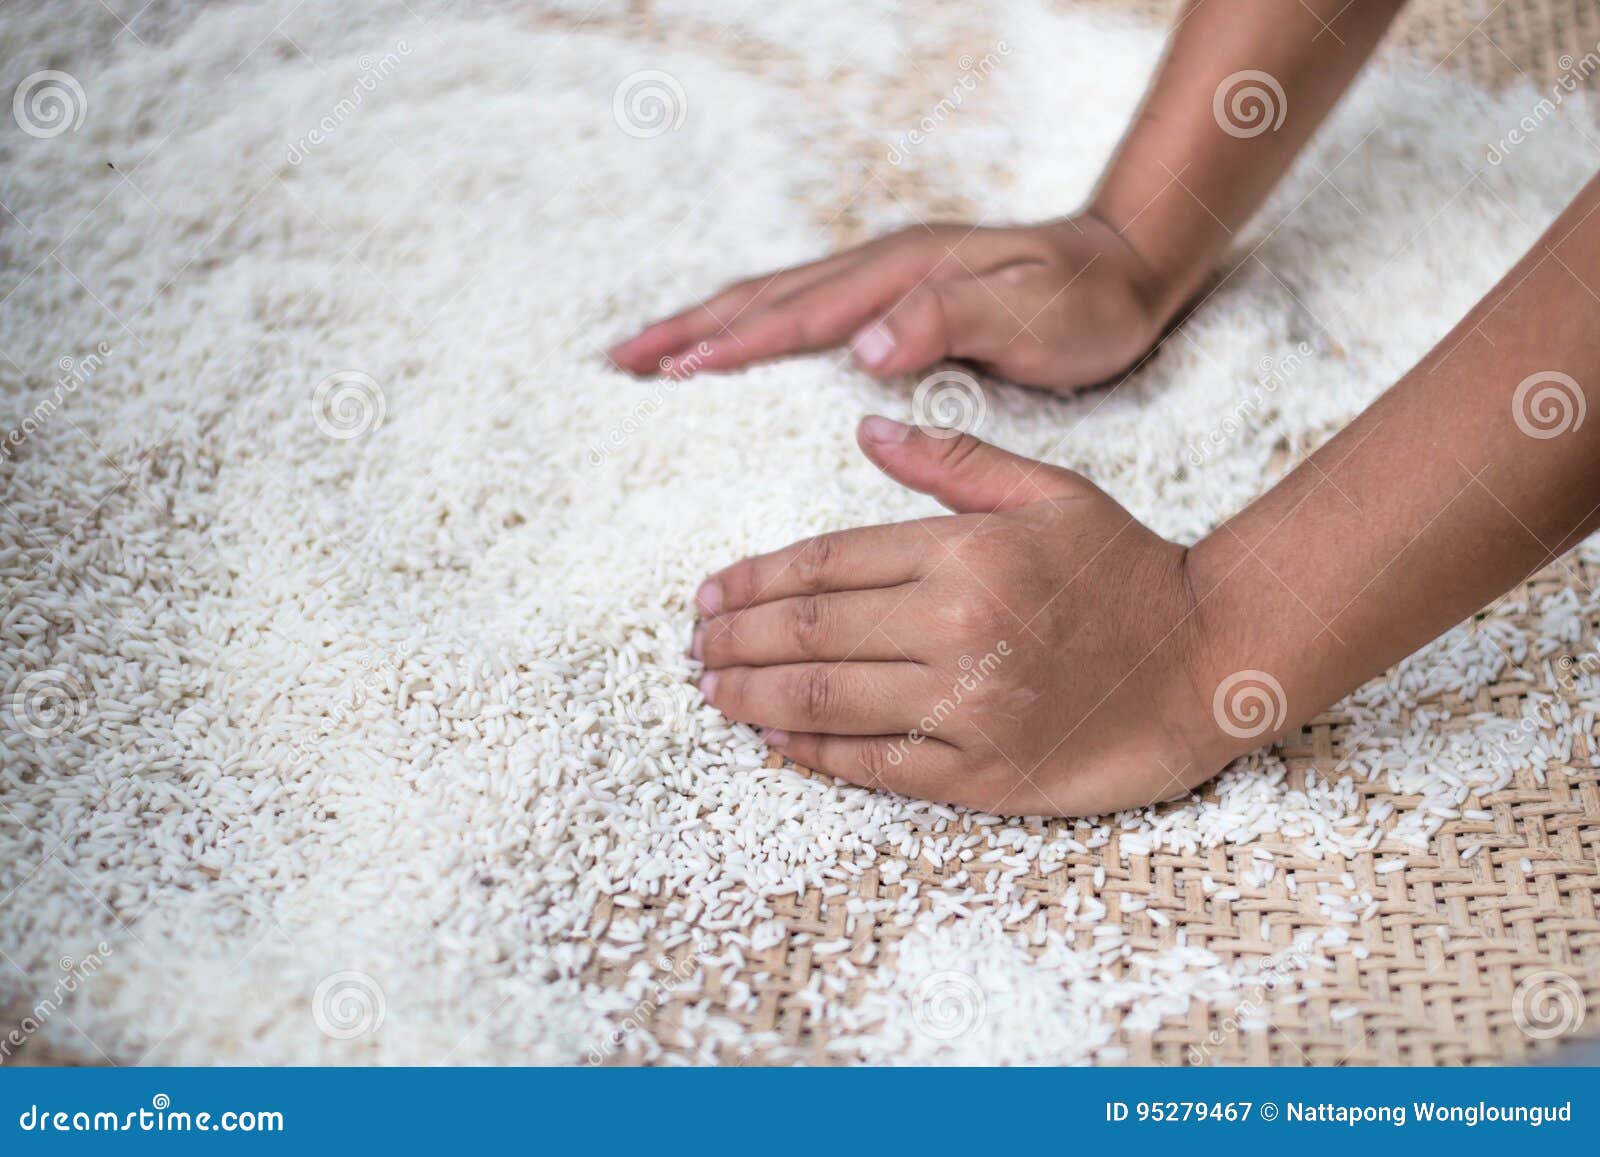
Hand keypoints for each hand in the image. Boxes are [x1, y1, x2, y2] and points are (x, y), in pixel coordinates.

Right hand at [610, 214, 1171, 393]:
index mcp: (902, 276)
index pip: (800, 316)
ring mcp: (884, 277)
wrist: (1127, 268)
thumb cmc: (1085, 304)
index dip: (734, 346)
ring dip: (709, 324)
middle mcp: (882, 268)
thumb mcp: (1033, 314)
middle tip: (621, 361)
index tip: (672, 372)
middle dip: (690, 328)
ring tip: (650, 352)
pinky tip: (734, 347)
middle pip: (766, 297)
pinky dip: (753, 326)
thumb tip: (864, 344)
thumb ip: (950, 320)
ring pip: (776, 299)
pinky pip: (803, 310)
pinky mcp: (893, 296)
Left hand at [690, 416, 1243, 815]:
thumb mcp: (1049, 492)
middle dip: (736, 638)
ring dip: (752, 693)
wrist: (1209, 665)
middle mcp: (956, 627)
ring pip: (825, 698)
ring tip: (710, 688)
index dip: (755, 580)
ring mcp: (966, 705)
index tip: (709, 593)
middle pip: (810, 632)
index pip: (826, 564)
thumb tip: (864, 428)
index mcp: (964, 552)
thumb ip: (952, 460)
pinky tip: (771, 738)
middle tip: (693, 645)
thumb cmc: (1128, 572)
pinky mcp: (980, 773)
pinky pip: (873, 765)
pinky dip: (811, 752)